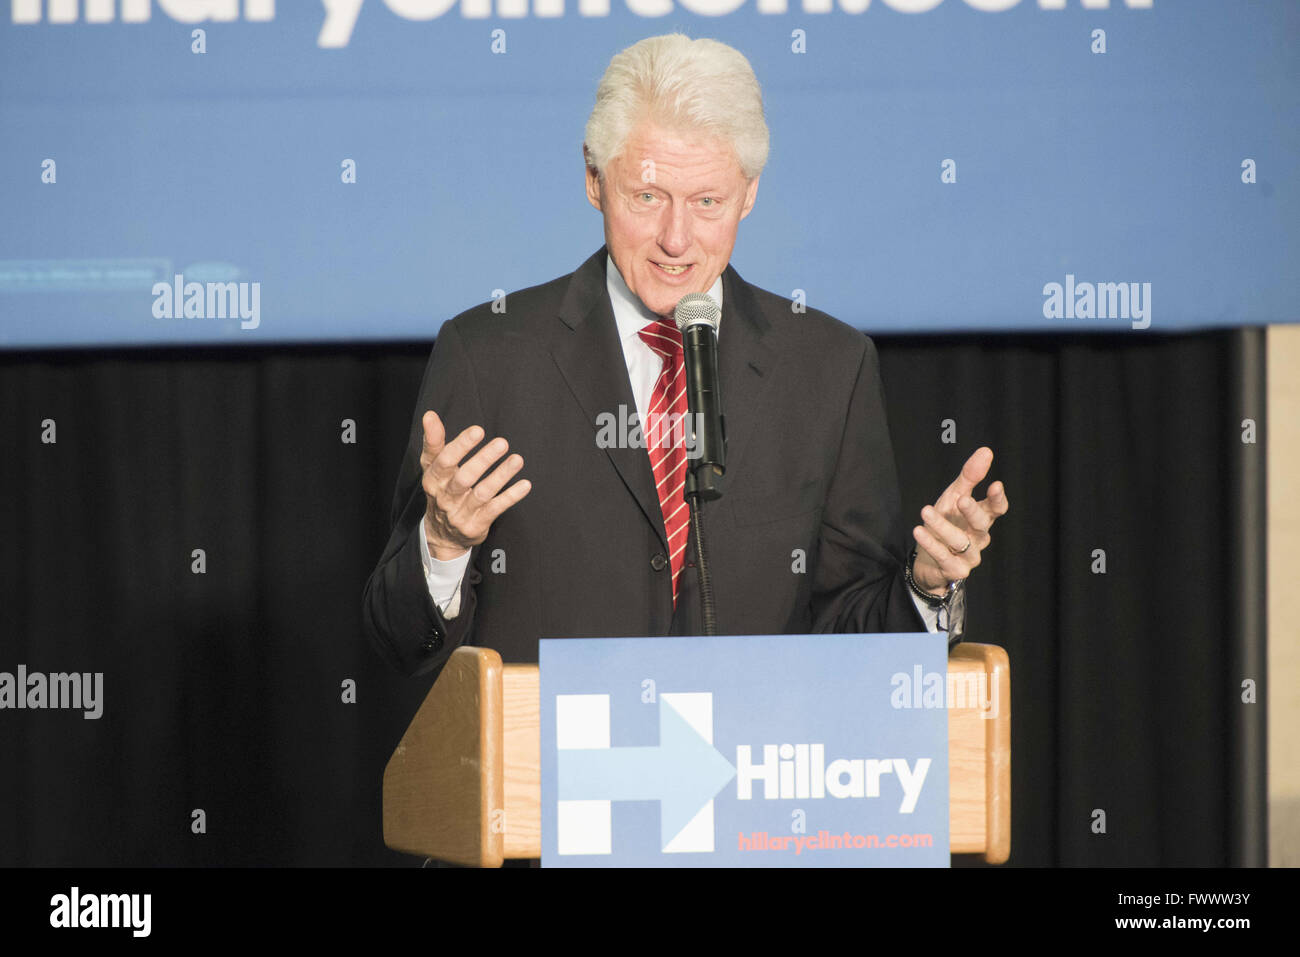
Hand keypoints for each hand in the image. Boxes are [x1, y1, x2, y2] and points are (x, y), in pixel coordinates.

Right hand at [420, 411, 530, 560]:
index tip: (478, 430)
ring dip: (501, 476)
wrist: (442, 535)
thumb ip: (433, 441)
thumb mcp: (432, 467)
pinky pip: (495, 509)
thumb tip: (430, 415)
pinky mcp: (476, 525)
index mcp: (433, 479)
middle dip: (483, 459)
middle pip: (464, 477)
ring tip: (517, 459)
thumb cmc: (441, 490)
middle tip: (502, 442)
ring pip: (482, 493)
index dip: (461, 445)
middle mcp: (445, 496)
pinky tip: (525, 485)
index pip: (445, 460)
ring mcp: (461, 512)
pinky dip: (510, 497)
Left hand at [911, 447, 1008, 595]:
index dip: (997, 499)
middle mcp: (979, 538)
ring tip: (925, 511)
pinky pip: (945, 557)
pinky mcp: (955, 570)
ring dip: (942, 526)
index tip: (995, 485)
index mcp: (982, 518)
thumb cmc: (945, 524)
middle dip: (972, 511)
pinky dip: (932, 544)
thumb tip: (986, 451)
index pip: (996, 509)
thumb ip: (969, 477)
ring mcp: (969, 556)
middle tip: (961, 499)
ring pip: (960, 541)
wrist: (926, 561)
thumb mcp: (953, 497)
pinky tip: (919, 530)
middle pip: (982, 524)